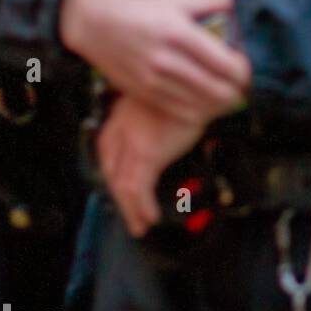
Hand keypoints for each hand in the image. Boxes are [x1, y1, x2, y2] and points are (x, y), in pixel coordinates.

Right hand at [59, 0, 250, 122]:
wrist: (94, 22)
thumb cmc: (142, 9)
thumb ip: (213, 2)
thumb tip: (239, 9)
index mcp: (180, 33)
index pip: (227, 65)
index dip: (244, 73)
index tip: (245, 69)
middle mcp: (167, 60)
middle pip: (219, 91)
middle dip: (238, 92)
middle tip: (242, 87)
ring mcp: (154, 80)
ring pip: (202, 106)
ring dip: (221, 105)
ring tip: (228, 96)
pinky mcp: (144, 94)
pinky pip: (182, 113)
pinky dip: (201, 112)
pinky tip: (206, 104)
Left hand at [97, 95, 208, 237]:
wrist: (201, 84)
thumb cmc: (191, 91)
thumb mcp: (167, 102)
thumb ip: (159, 117)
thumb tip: (168, 130)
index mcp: (123, 116)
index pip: (109, 151)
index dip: (115, 174)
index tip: (125, 189)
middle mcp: (121, 129)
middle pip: (111, 170)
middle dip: (119, 197)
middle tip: (131, 217)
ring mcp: (131, 141)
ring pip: (120, 184)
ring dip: (130, 209)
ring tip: (140, 226)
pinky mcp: (146, 152)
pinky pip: (136, 187)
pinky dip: (140, 206)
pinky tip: (149, 218)